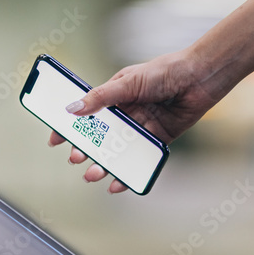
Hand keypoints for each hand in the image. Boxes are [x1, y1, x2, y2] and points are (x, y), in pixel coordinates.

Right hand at [48, 47, 227, 193]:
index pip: (85, 113)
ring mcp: (141, 127)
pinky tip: (118, 183)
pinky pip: (140, 159)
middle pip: (99, 136)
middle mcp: (125, 113)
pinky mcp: (157, 139)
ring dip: (104, 164)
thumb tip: (72, 109)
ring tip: (92, 174)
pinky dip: (129, 172)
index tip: (54, 140)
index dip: (68, 127)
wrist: (199, 77)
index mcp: (113, 96)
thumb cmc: (164, 71)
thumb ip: (101, 97)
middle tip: (75, 159)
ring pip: (117, 151)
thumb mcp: (128, 82)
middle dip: (84, 150)